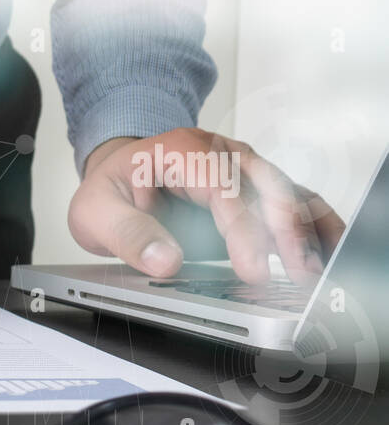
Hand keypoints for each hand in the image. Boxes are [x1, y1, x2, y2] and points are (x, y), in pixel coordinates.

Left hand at [68, 128, 344, 283]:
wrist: (117, 176)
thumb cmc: (110, 191)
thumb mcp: (95, 212)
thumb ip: (128, 235)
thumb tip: (167, 262)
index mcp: (182, 151)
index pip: (222, 189)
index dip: (241, 230)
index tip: (253, 268)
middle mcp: (221, 154)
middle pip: (266, 186)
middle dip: (286, 231)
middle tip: (299, 272)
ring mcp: (242, 170)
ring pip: (287, 192)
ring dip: (307, 230)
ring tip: (320, 269)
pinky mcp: (252, 191)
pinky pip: (293, 202)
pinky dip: (314, 226)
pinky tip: (329, 253)